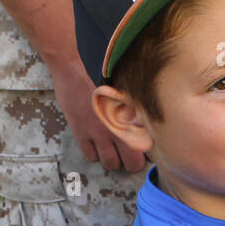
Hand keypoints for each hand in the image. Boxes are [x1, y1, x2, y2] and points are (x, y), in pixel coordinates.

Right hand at [52, 56, 147, 172]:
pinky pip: (90, 155)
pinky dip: (95, 154)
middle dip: (134, 162)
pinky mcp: (81, 132)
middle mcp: (118, 128)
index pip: (149, 146)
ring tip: (115, 152)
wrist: (73, 62)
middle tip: (133, 156)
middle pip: (132, 162)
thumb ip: (138, 104)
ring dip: (115, 160)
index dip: (150, 150)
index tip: (148, 147)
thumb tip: (148, 116)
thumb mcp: (127, 85)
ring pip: (111, 163)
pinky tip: (97, 144)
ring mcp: (98, 132)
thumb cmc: (101, 69)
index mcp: (133, 116)